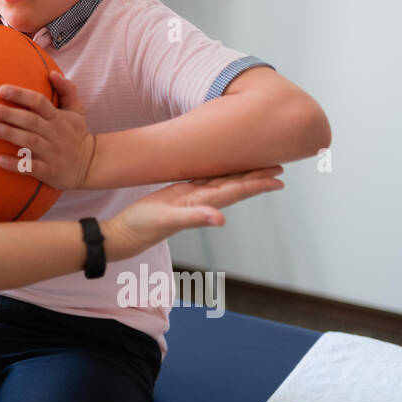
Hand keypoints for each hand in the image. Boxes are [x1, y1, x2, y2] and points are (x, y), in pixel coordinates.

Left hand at [0, 71, 95, 190]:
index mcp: (58, 117)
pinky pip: (30, 167)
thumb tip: (52, 72)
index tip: (1, 89)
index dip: (21, 95)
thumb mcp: (77, 110)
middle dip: (9, 114)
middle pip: (30, 121)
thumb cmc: (76, 134)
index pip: (39, 102)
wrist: (92, 165)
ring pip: (29, 142)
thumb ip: (67, 90)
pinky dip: (15, 164)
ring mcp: (51, 153)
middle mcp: (54, 133)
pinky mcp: (48, 171)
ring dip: (10, 135)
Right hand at [100, 167, 285, 261]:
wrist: (122, 236)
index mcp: (201, 203)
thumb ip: (193, 218)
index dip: (258, 185)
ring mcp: (189, 197)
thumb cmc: (141, 228)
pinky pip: (204, 180)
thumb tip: (221, 219)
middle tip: (279, 166)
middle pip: (235, 185)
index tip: (279, 179)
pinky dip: (218, 173)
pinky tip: (222, 167)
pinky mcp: (177, 194)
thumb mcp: (166, 220)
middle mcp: (200, 200)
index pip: (236, 191)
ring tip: (258, 165)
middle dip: (257, 177)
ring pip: (222, 182)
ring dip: (241, 174)